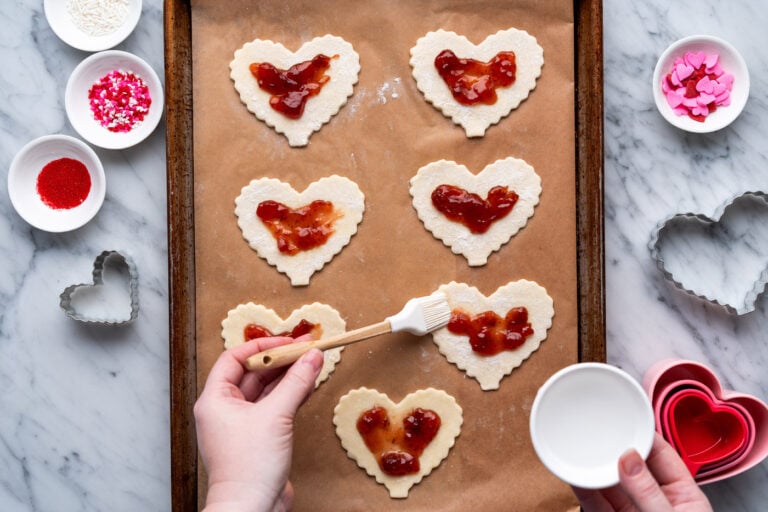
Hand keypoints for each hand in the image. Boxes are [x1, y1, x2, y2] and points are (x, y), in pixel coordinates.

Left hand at [194, 337, 323, 511]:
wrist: (251, 509)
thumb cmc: (249, 466)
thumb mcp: (276, 415)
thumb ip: (296, 382)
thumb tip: (312, 356)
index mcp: (215, 399)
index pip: (235, 359)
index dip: (262, 346)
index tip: (287, 340)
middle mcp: (225, 410)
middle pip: (253, 373)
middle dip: (280, 359)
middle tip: (306, 348)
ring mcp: (242, 424)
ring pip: (266, 390)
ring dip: (288, 376)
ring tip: (312, 361)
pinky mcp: (258, 437)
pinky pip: (274, 407)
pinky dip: (290, 395)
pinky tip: (308, 384)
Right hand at [573, 433, 712, 511]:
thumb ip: (648, 491)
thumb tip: (629, 458)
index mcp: (684, 497)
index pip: (663, 456)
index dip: (644, 436)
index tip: (626, 420)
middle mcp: (657, 503)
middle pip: (632, 468)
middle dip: (614, 450)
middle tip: (598, 433)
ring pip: (611, 485)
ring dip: (595, 469)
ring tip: (580, 450)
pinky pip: (597, 504)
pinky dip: (584, 490)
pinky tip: (576, 477)